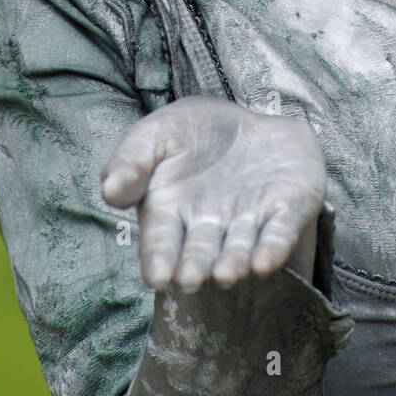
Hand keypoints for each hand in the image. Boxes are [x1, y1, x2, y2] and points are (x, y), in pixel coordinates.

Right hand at [101, 97, 325, 293]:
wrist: (249, 118)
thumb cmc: (193, 132)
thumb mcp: (156, 133)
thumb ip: (131, 159)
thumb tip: (110, 191)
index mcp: (170, 213)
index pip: (161, 241)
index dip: (159, 259)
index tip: (157, 275)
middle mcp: (209, 227)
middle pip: (201, 252)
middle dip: (196, 265)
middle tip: (191, 278)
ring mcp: (249, 221)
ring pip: (241, 248)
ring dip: (235, 262)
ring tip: (228, 274)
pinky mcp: (286, 211)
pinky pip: (280, 232)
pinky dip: (273, 247)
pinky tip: (266, 262)